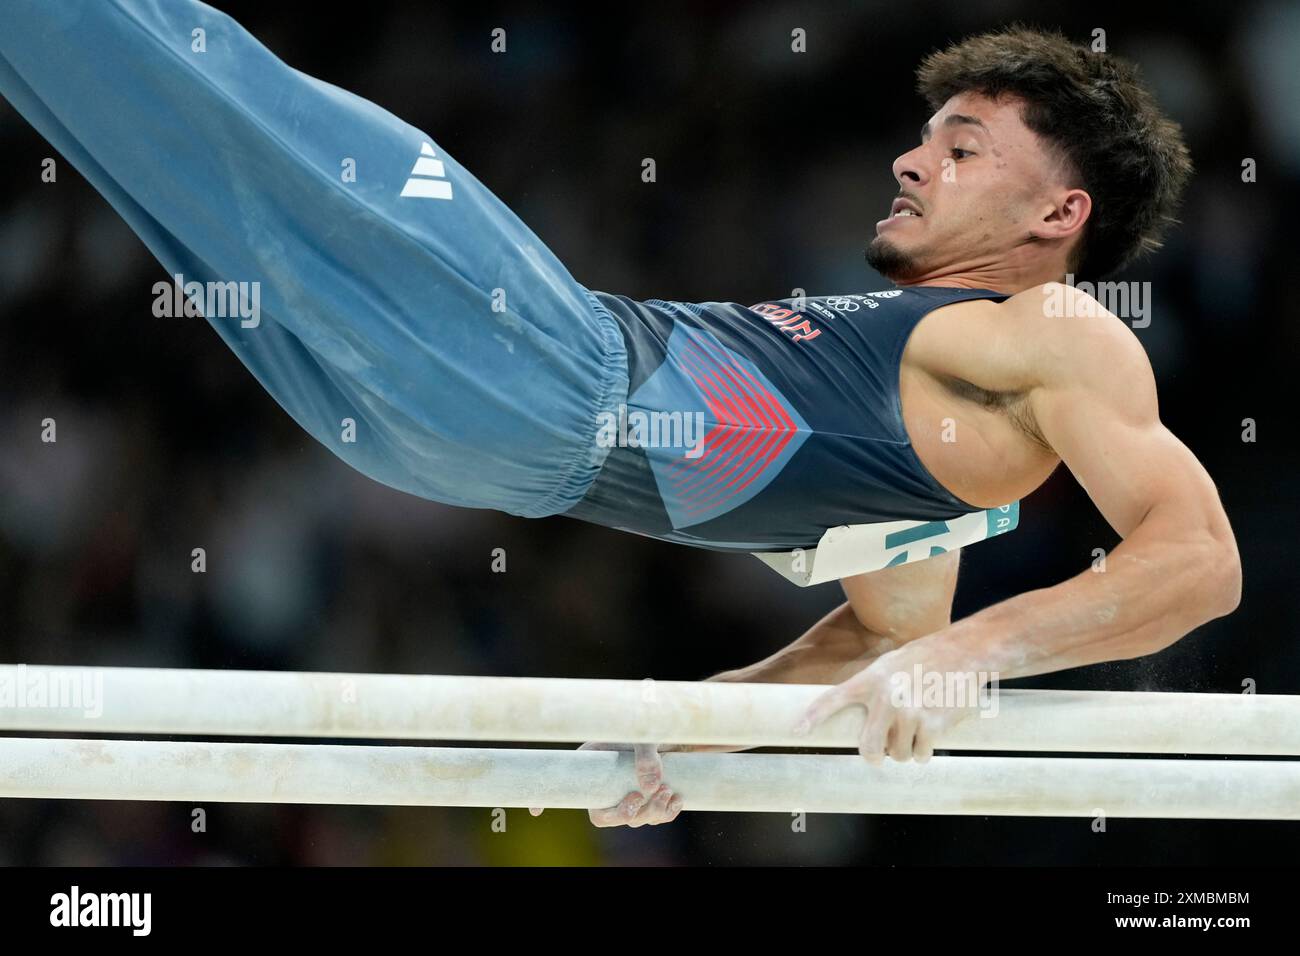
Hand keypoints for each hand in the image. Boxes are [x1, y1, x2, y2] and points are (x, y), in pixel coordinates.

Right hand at [529, 742, 685, 826]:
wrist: (679, 727)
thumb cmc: (652, 725)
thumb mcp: (646, 734)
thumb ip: (645, 755)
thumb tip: (649, 787)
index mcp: (593, 764)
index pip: (567, 787)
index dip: (547, 798)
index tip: (535, 807)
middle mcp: (607, 783)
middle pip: (606, 816)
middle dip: (627, 814)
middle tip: (642, 797)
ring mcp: (628, 793)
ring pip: (635, 820)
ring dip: (652, 812)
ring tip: (668, 791)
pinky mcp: (650, 798)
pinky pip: (654, 818)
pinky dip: (666, 813)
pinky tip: (676, 799)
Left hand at [793, 644, 981, 763]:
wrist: (964, 653)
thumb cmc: (926, 658)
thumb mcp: (890, 664)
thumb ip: (873, 687)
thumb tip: (863, 720)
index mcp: (871, 679)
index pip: (834, 698)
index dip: (813, 716)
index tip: (797, 730)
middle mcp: (886, 697)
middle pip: (868, 748)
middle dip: (874, 755)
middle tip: (879, 753)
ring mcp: (909, 713)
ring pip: (898, 754)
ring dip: (906, 750)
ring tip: (915, 730)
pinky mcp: (932, 725)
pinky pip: (921, 755)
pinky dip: (925, 751)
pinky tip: (931, 733)